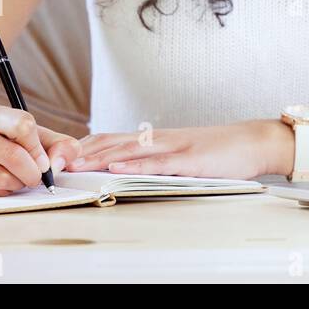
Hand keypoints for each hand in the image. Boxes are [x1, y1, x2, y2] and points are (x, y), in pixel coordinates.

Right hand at [0, 105, 82, 195]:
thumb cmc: (0, 135)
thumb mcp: (25, 130)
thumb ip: (55, 142)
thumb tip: (64, 162)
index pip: (23, 126)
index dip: (39, 148)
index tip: (45, 161)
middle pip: (13, 157)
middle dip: (34, 172)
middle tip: (40, 176)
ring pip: (3, 179)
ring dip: (21, 183)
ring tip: (21, 175)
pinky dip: (8, 190)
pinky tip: (5, 180)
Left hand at [65, 121, 291, 179]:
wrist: (256, 141)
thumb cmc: (222, 151)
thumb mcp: (184, 154)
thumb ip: (158, 160)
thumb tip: (129, 170)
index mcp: (158, 139)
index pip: (112, 139)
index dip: (84, 146)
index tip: (59, 155)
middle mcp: (161, 139)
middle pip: (113, 143)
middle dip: (81, 153)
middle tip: (53, 161)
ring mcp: (175, 148)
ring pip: (129, 151)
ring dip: (98, 158)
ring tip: (73, 164)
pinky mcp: (191, 161)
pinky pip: (157, 163)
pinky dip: (134, 166)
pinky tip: (116, 168)